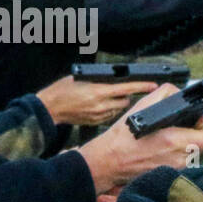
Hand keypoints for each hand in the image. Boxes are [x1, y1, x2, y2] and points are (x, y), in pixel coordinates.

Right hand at [35, 76, 158, 126]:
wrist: (50, 108)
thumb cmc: (61, 91)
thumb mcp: (80, 78)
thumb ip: (99, 80)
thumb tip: (113, 79)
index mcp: (98, 92)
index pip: (126, 88)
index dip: (141, 86)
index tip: (152, 85)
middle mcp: (101, 105)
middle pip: (126, 101)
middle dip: (127, 95)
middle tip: (124, 89)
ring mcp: (99, 115)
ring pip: (119, 109)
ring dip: (118, 103)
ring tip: (108, 97)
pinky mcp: (95, 122)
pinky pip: (110, 116)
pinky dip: (110, 110)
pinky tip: (102, 105)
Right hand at [78, 84, 202, 193]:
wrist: (108, 162)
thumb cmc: (122, 139)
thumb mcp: (142, 106)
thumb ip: (165, 94)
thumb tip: (179, 93)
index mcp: (176, 141)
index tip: (196, 123)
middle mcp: (179, 159)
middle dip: (196, 137)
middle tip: (182, 130)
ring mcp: (175, 171)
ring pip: (194, 157)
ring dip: (186, 148)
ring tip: (168, 141)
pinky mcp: (168, 177)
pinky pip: (181, 165)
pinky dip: (175, 157)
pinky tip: (161, 152)